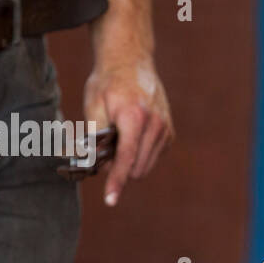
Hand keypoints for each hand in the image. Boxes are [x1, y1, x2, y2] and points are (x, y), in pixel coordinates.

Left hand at [83, 55, 173, 205]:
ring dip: (130, 161)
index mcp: (134, 117)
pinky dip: (139, 154)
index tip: (110, 201)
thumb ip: (94, 139)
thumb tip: (96, 167)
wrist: (131, 61)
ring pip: (145, 166)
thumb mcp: (93, 106)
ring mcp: (166, 129)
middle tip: (104, 148)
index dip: (116, 182)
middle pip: (136, 169)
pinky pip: (152, 158)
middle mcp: (155, 125)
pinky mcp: (170, 133)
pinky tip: (132, 134)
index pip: (125, 159)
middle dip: (119, 167)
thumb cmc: (108, 83)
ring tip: (119, 137)